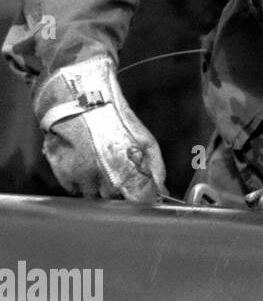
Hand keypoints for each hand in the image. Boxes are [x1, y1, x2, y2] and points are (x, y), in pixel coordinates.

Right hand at [35, 56, 166, 200]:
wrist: (81, 101)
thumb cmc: (116, 120)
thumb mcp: (145, 140)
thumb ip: (156, 168)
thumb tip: (161, 190)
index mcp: (126, 167)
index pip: (138, 199)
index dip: (142, 198)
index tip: (142, 193)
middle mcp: (102, 176)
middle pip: (116, 199)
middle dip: (120, 190)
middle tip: (118, 171)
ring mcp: (81, 177)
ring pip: (94, 197)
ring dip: (99, 187)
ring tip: (100, 165)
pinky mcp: (63, 174)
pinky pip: (75, 189)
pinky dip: (81, 182)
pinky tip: (84, 164)